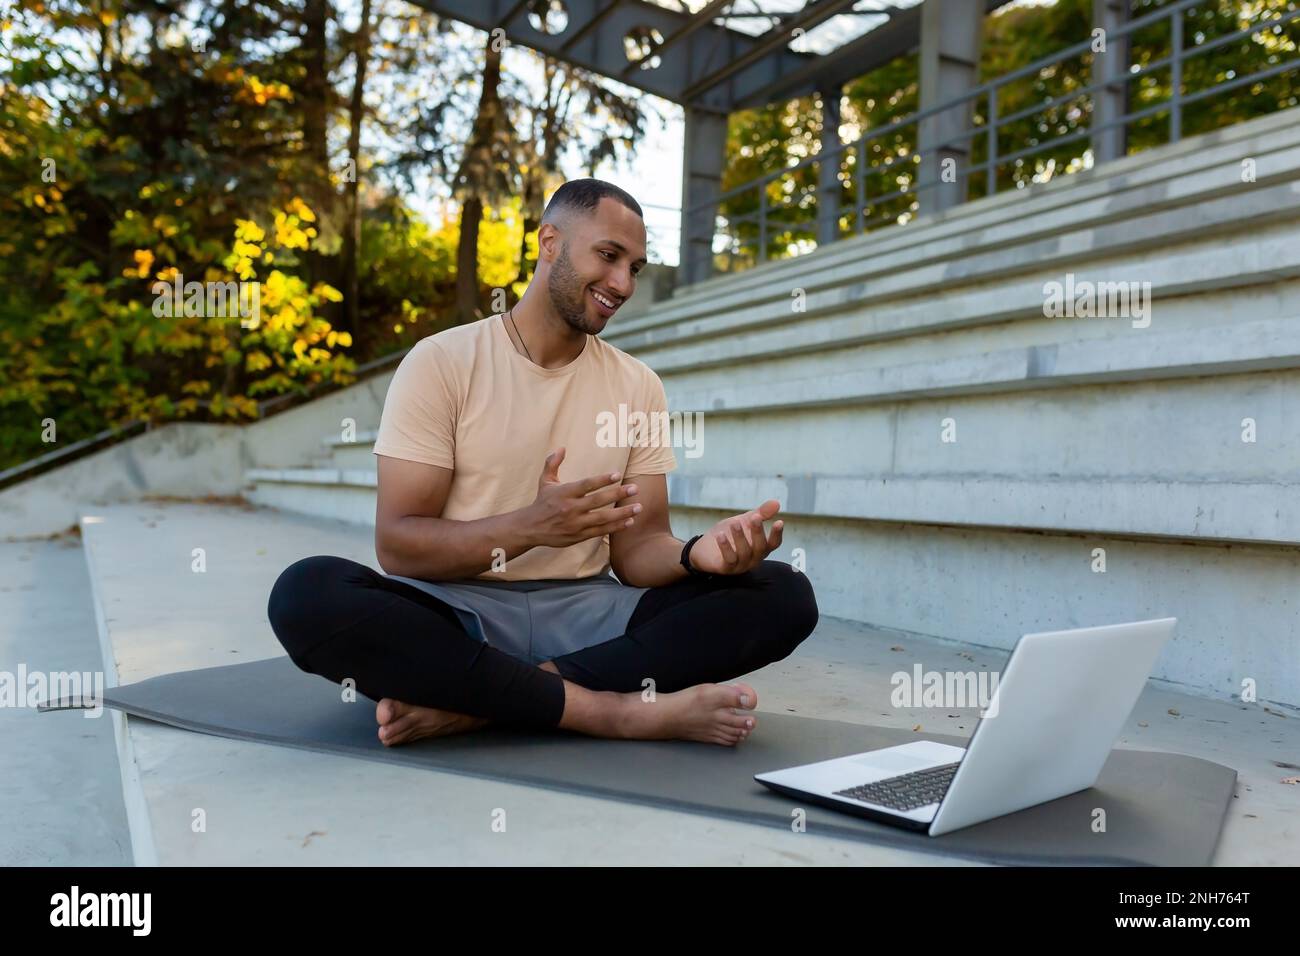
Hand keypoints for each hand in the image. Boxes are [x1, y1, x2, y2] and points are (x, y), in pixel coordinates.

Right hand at [522, 447, 640, 548]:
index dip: (602, 480)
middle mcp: (570, 508)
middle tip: (635, 489)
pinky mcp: (579, 536)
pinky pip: (601, 531)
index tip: (618, 474)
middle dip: (618, 494)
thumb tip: (561, 447)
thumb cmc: (542, 502)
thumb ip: (552, 463)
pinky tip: (629, 521)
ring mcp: (576, 523)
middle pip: (598, 501)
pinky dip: (616, 527)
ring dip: (622, 513)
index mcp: (564, 493)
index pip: (586, 485)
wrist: (530, 528)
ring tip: (639, 507)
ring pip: (603, 518)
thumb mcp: (545, 481)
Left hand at [687, 499, 782, 575]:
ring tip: (734, 523)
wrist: (704, 547)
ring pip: (745, 553)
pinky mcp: (726, 569)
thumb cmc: (728, 534)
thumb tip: (777, 503)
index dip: (777, 534)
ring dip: (740, 537)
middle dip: (758, 532)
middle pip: (760, 548)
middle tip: (755, 517)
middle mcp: (753, 559)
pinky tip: (720, 535)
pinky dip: (725, 547)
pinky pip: (729, 559)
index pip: (773, 544)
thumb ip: (760, 514)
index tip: (779, 522)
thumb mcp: (744, 521)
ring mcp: (740, 566)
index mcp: (760, 548)